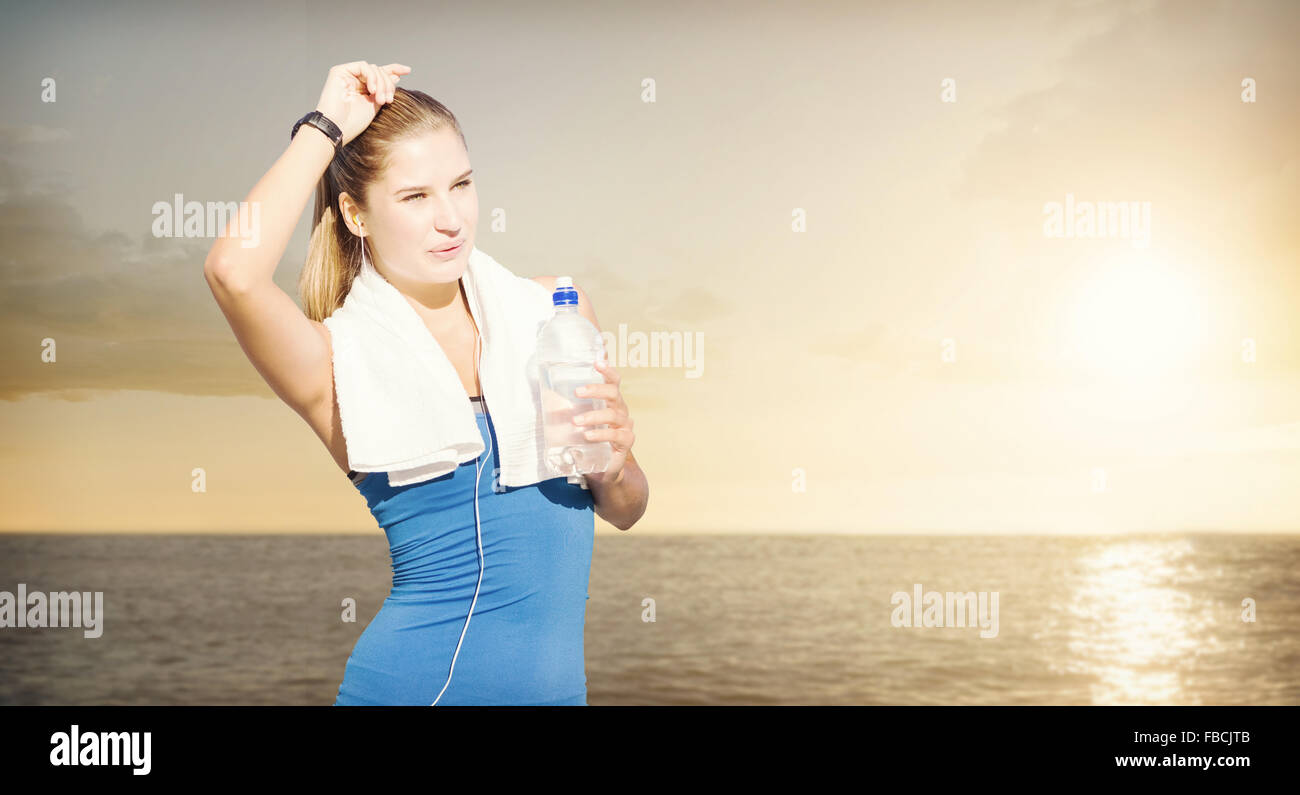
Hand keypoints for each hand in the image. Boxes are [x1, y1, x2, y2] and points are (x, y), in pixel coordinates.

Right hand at [313, 61, 410, 145]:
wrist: (337, 128)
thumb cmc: (354, 123)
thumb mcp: (375, 105)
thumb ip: (384, 90)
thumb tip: (396, 76)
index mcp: (363, 88)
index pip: (380, 75)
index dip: (394, 70)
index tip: (408, 70)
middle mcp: (355, 80)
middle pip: (379, 72)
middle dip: (388, 84)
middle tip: (388, 100)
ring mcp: (347, 75)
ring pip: (373, 69)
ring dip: (381, 83)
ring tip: (380, 100)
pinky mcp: (339, 72)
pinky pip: (363, 66)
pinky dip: (372, 77)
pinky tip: (372, 90)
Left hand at [571, 361, 634, 483]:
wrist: (602, 469)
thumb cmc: (588, 440)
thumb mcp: (576, 421)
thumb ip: (566, 408)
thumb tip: (543, 392)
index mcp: (610, 401)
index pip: (613, 381)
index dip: (607, 370)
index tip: (596, 362)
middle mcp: (620, 410)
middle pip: (613, 393)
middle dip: (595, 390)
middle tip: (577, 392)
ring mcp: (625, 426)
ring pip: (613, 415)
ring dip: (592, 416)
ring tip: (575, 422)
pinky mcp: (626, 442)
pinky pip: (616, 435)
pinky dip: (601, 434)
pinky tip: (588, 436)